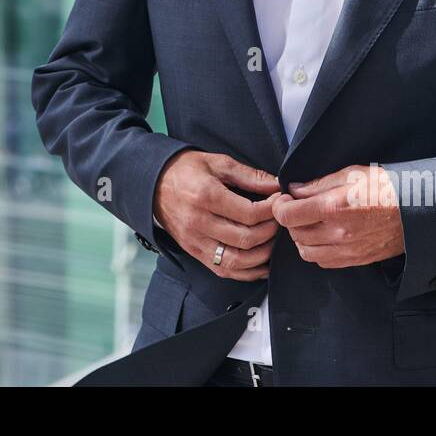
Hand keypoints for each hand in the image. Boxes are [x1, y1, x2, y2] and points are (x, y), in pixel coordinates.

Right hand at [154, 151, 280, 279]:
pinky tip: (262, 263)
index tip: (280, 202)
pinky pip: (224, 270)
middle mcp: (199, 223)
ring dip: (262, 254)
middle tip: (279, 220)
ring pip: (237, 261)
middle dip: (271, 231)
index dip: (271, 210)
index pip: (249, 213)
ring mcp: (195, 241)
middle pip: (246, 239)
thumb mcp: (218, 162)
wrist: (154, 184)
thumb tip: (277, 186)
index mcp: (206, 196)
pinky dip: (247, 272)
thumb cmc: (187, 170)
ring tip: (272, 240)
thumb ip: (250, 175)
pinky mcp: (194, 252)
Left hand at [272, 164, 404, 268]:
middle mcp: (337, 233)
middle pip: (294, 234)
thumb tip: (294, 190)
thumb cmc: (385, 187)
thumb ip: (318, 184)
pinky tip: (322, 236)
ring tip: (309, 223)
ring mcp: (347, 250)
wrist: (417, 210)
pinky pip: (322, 261)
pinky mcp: (355, 260)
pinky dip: (315, 250)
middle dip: (290, 220)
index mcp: (334, 208)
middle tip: (296, 208)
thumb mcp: (351, 174)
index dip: (279, 207)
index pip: (288, 216)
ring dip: (301, 237)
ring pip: (305, 251)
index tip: (284, 200)